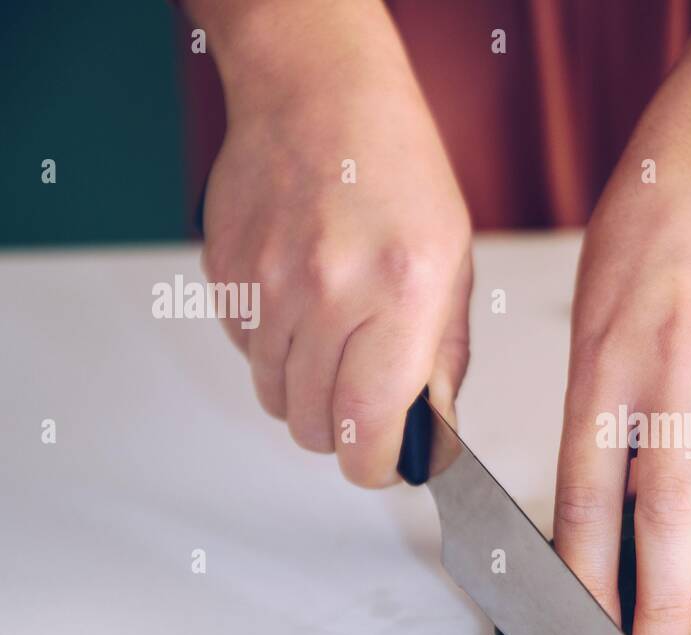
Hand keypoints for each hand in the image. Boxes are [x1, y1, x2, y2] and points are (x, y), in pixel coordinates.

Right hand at [192, 0, 470, 485]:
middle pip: (314, 428)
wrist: (318, 98)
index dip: (375, 466)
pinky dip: (276, 351)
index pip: (368, 430)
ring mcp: (267, 285)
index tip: (384, 464)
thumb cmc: (398, 173)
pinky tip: (303, 304)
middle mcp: (328, 294)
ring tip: (337, 340)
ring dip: (307, 392)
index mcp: (401, 295)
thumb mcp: (453, 269)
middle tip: (367, 405)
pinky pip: (247, 355)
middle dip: (344, 434)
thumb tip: (432, 437)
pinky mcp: (225, 277)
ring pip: (275, 398)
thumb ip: (443, 362)